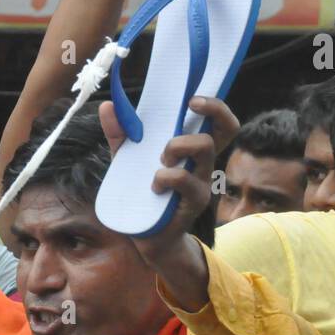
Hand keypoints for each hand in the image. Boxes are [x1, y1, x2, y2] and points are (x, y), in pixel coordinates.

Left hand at [99, 96, 237, 264]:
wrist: (145, 237)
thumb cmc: (141, 193)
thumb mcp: (127, 160)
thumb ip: (120, 134)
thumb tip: (108, 106)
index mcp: (191, 148)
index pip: (218, 121)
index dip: (215, 104)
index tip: (192, 98)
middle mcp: (203, 162)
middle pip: (227, 128)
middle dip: (211, 111)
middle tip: (187, 109)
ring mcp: (202, 182)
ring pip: (204, 148)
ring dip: (177, 144)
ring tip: (160, 159)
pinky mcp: (194, 202)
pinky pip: (183, 178)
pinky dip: (164, 176)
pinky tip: (153, 185)